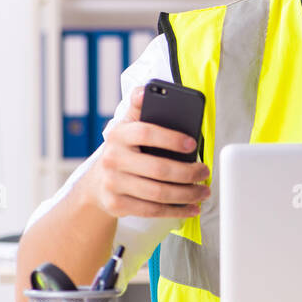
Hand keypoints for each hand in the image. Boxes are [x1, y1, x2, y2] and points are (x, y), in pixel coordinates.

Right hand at [83, 85, 210, 218]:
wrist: (96, 184)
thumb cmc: (123, 151)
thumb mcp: (127, 127)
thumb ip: (139, 109)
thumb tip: (144, 90)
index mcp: (118, 134)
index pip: (146, 133)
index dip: (171, 138)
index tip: (193, 144)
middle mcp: (113, 159)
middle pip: (158, 169)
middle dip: (188, 173)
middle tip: (205, 172)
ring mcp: (113, 184)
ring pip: (158, 193)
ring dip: (187, 194)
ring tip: (203, 191)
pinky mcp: (117, 204)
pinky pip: (152, 210)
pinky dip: (176, 210)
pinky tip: (192, 207)